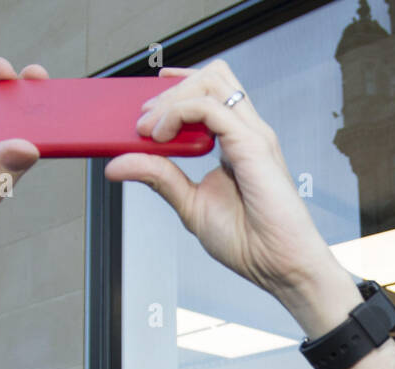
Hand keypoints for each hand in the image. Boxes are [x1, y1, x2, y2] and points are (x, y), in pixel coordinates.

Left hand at [104, 61, 360, 336]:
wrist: (278, 265)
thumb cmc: (249, 242)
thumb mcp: (189, 205)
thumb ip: (158, 178)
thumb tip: (117, 164)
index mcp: (235, 145)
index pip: (208, 95)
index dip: (176, 89)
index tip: (145, 106)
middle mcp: (245, 133)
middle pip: (211, 77)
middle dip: (171, 89)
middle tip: (143, 119)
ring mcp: (251, 134)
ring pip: (210, 81)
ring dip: (172, 97)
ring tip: (149, 128)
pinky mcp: (252, 143)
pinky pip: (208, 107)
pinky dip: (178, 113)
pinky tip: (162, 136)